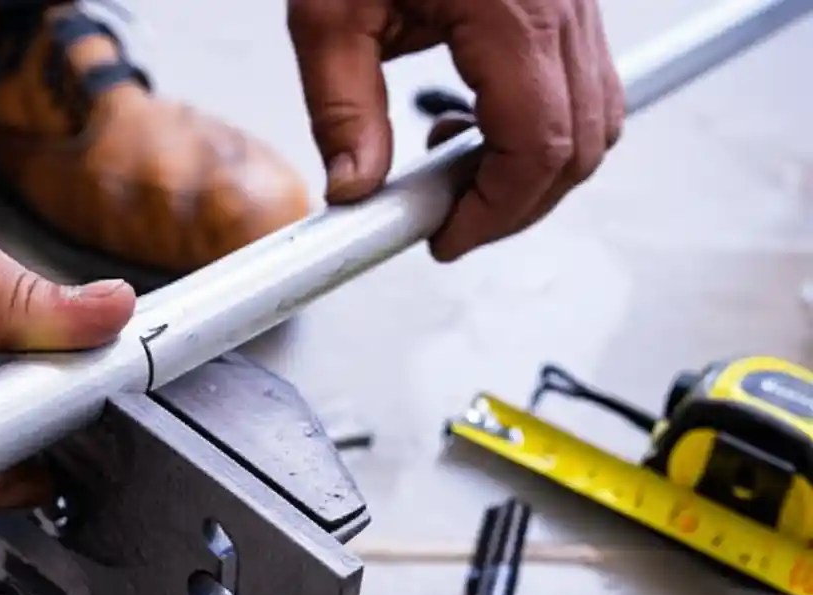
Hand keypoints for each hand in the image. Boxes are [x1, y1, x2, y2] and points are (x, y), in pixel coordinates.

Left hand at [287, 0, 623, 260]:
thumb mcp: (330, 9)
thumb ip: (340, 106)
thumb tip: (357, 190)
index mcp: (510, 8)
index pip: (538, 145)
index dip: (497, 211)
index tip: (446, 237)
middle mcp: (562, 5)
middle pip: (581, 145)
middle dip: (516, 203)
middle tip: (448, 222)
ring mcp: (577, 1)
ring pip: (597, 119)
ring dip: (533, 169)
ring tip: (451, 170)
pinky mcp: (568, 1)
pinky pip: (584, 84)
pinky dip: (541, 127)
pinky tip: (470, 123)